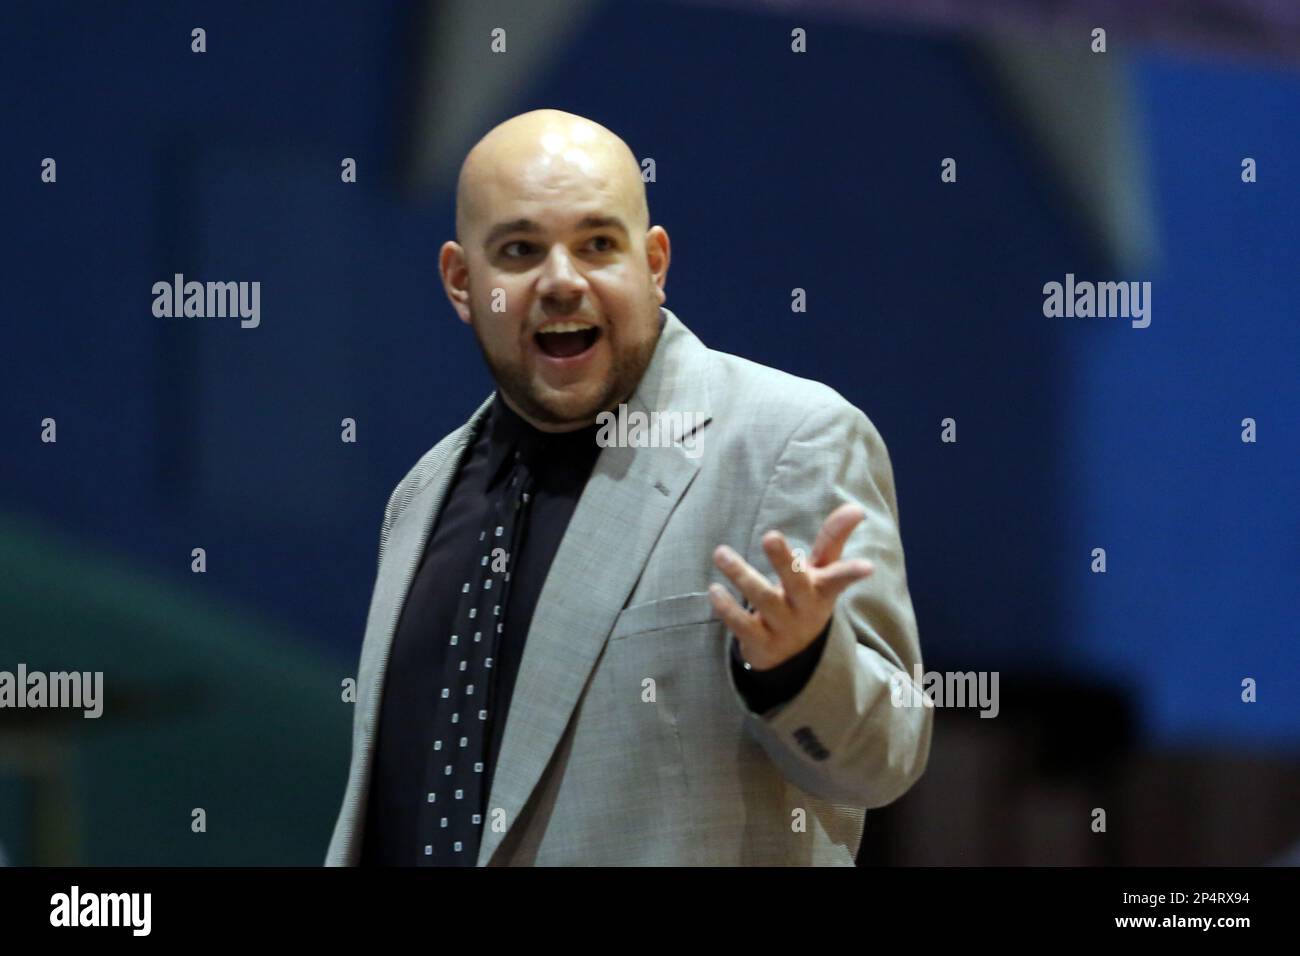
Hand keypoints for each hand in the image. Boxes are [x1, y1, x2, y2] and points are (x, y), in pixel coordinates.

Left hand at [709, 503, 873, 669]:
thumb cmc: (807, 597)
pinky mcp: (762, 643)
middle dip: (784, 561)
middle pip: (797, 583)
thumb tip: (857, 507)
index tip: (868, 567)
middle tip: (770, 535)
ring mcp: (784, 627)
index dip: (853, 571)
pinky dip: (728, 608)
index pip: (840, 576)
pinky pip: (743, 625)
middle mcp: (805, 608)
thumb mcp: (823, 572)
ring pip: (764, 600)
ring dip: (742, 575)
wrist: (792, 655)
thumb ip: (833, 539)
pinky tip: (714, 590)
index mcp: (823, 589)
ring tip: (721, 553)